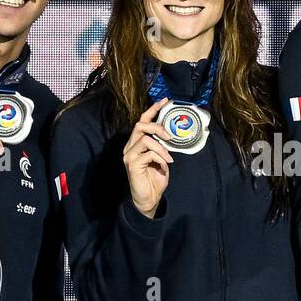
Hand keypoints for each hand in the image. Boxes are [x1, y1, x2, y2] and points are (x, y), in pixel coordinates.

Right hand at [123, 99, 173, 218]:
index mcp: (136, 143)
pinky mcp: (132, 165)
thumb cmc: (154, 179)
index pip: (142, 121)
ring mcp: (129, 155)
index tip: (165, 101)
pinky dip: (160, 158)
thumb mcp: (162, 158)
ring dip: (161, 147)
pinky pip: (148, 154)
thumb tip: (171, 134)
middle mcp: (130, 147)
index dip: (152, 110)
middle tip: (169, 136)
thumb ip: (162, 146)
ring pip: (145, 139)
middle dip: (157, 127)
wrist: (149, 199)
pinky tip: (164, 166)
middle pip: (140, 126)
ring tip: (169, 158)